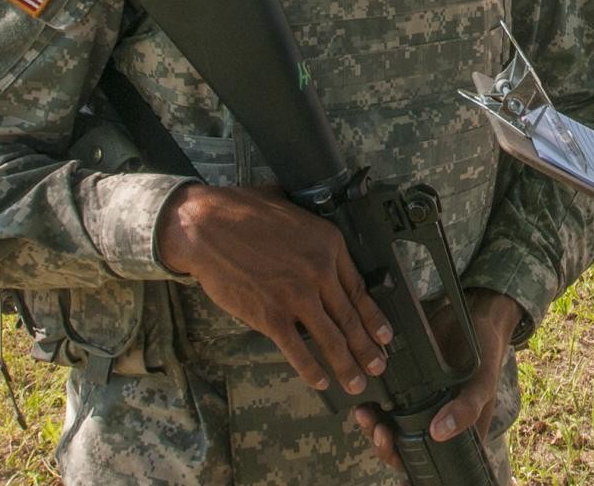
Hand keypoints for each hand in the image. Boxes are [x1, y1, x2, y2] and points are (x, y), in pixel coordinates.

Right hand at [156, 183, 392, 395]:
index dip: (374, 316)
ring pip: (330, 338)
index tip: (385, 334)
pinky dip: (310, 368)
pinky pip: (296, 349)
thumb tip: (322, 247)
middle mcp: (319, 272)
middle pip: (350, 318)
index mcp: (330, 245)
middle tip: (379, 366)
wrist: (208, 226)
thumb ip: (314, 235)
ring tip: (357, 383)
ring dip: (346, 365)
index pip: (359, 289)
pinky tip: (320, 382)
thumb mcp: (295, 211)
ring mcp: (296, 296)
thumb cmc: (245, 212)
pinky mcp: (270, 315)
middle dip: (367, 347)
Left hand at [351, 289, 521, 469]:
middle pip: (405, 450)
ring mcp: (419, 406)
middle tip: (380, 434)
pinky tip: (365, 401)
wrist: (474, 315)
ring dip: (375, 430)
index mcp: (457, 432)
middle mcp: (435, 423)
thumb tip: (438, 433)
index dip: (416, 476)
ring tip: (366, 416)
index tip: (401, 482)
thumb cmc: (488, 354)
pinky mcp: (405, 386)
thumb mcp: (483, 383)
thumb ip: (466, 409)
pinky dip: (373, 407)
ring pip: (392, 430)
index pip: (434, 464)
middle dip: (388, 449)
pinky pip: (386, 404)